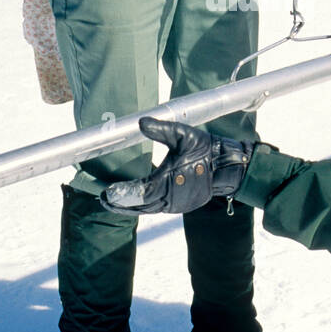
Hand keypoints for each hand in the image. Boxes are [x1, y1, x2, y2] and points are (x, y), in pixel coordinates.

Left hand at [99, 116, 253, 214]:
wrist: (226, 165)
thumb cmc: (203, 148)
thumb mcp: (182, 134)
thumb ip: (160, 129)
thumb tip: (141, 122)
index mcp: (169, 181)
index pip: (140, 192)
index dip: (122, 194)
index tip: (107, 193)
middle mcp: (171, 198)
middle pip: (140, 205)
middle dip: (121, 204)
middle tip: (104, 199)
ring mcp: (176, 205)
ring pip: (148, 209)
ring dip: (131, 206)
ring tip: (113, 202)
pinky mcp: (181, 206)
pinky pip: (157, 208)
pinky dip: (144, 206)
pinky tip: (134, 202)